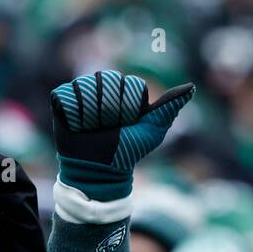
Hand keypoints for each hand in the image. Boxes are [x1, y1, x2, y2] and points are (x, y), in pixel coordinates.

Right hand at [50, 70, 194, 199]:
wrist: (99, 170)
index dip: (128, 106)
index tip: (126, 123)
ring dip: (91, 112)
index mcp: (123, 89)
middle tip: (108, 126)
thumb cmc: (127, 151)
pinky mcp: (61, 100)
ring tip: (91, 127)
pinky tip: (77, 125)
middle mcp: (101, 86)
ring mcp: (80, 91)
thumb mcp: (152, 130)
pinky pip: (67, 95)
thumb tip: (191, 87)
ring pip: (86, 87)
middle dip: (110, 108)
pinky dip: (74, 113)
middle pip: (106, 81)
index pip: (127, 83)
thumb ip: (169, 106)